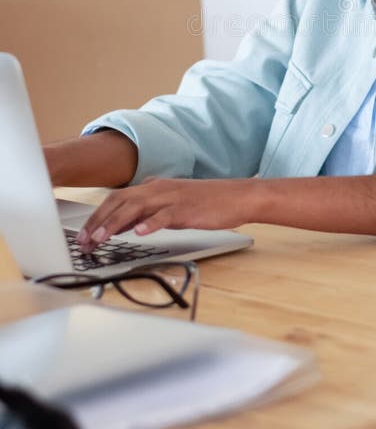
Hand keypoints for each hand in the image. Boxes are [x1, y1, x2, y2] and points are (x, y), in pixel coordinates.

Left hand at [77, 177, 259, 249]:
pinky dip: (150, 224)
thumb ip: (148, 213)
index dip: (98, 216)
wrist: (237, 196)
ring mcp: (172, 198)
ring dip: (115, 223)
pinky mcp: (186, 209)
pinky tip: (139, 233)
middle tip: (85, 241)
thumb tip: (124, 226)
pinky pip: (164, 216)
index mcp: (154, 187)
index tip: (85, 235)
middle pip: (120, 201)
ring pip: (136, 207)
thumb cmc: (207, 203)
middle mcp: (159, 189)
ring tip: (102, 238)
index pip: (118, 198)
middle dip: (99, 221)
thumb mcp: (171, 206)